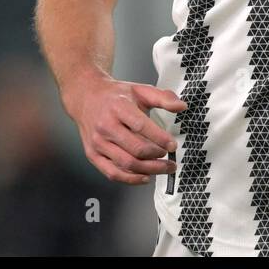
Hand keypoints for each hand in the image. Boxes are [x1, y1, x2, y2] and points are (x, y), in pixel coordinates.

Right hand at [65, 73, 186, 184]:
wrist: (86, 98)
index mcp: (118, 108)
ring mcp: (98, 143)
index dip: (159, 138)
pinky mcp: (93, 155)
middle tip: (171, 161)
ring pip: (126, 163)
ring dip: (148, 170)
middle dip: (157, 158)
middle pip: (135, 149)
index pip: (141, 126)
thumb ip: (163, 97)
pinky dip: (130, 179)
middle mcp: (106, 126)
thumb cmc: (116, 96)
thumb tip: (182, 106)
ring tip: (163, 169)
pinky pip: (112, 172)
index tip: (173, 145)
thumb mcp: (141, 90)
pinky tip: (145, 177)